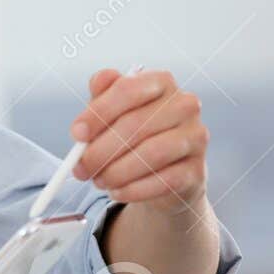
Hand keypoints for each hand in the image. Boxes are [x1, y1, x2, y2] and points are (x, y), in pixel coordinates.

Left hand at [70, 68, 209, 216]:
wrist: (163, 170)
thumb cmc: (132, 134)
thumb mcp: (113, 112)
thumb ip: (100, 98)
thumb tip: (93, 94)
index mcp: (160, 82)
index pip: (127, 89)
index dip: (98, 113)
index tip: (76, 134)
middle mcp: (184, 105)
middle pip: (135, 125)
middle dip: (100, 151)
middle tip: (80, 168)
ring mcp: (195, 137)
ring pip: (150, 154)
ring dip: (116, 172)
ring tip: (99, 181)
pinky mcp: (197, 169)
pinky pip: (163, 181)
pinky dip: (133, 190)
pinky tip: (117, 192)